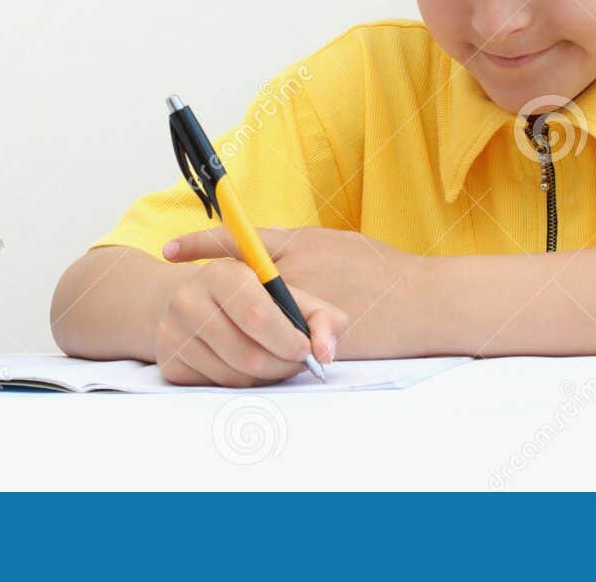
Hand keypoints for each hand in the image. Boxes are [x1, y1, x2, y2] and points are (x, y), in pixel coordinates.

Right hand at [151, 257, 344, 386]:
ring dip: (264, 377)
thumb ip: (321, 316)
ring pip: (235, 377)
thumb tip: (324, 352)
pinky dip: (239, 384)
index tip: (305, 349)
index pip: (258, 315)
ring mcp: (173, 332)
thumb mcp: (289, 295)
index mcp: (221, 272)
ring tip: (272, 360)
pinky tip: (244, 366)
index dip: (288, 340)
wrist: (196, 302)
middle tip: (295, 362)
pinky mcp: (168, 362)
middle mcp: (188, 299)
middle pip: (249, 355)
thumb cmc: (254, 298)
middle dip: (282, 365)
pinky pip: (216, 388)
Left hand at [164, 226, 424, 358]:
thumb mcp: (340, 246)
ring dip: (235, 325)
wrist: (427, 300)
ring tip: (206, 328)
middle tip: (174, 292)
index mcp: (301, 244)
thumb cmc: (387, 271)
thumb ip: (303, 250)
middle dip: (207, 289)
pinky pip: (277, 346)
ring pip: (253, 315)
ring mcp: (304, 306)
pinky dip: (264, 349)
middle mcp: (296, 272)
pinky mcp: (316, 339)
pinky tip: (249, 355)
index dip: (201, 243)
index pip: (239, 240)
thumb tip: (273, 252)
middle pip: (236, 280)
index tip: (169, 249)